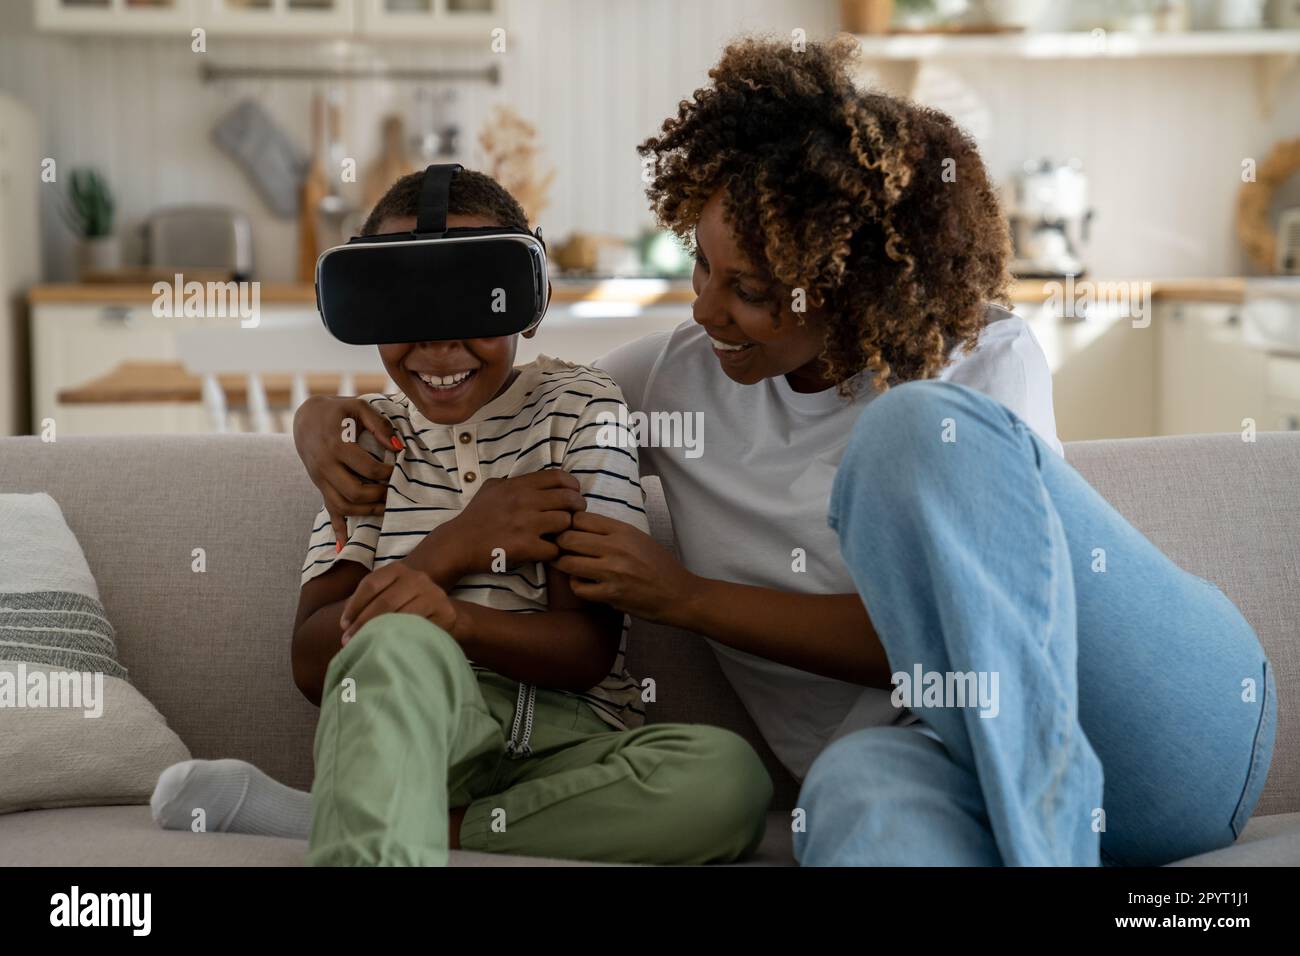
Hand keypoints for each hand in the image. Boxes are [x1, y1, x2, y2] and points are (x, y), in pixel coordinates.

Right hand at [293, 395, 397, 547]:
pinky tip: (344, 547)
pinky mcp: (320, 486)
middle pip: (355, 493)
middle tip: (396, 492)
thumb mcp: (359, 407)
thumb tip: (398, 448)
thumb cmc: (338, 411)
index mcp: (336, 446)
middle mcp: (325, 466)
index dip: (389, 474)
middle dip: (379, 497)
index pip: (369, 469)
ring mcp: (320, 479)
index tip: (400, 470)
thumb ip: (379, 425)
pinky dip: (336, 530)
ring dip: (366, 512)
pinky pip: (327, 511)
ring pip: (342, 506)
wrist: (306, 417)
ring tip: (385, 507)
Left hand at [339, 562, 457, 644]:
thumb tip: (346, 626)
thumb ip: (366, 603)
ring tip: (366, 647)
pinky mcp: (445, 613)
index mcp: (398, 569)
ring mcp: (433, 594)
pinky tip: (391, 647)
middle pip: (384, 601)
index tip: (344, 626)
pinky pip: (419, 628)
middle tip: (349, 642)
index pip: (370, 584)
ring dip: (381, 634)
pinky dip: (403, 639)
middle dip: (363, 624)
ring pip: (401, 616)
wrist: (441, 609)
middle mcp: (417, 578)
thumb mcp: (386, 594)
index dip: (354, 606)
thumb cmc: (404, 604)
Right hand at [442, 470, 587, 573]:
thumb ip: (513, 481)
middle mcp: (525, 501)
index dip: (572, 486)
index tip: (573, 494)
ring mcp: (526, 525)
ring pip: (566, 523)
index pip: (559, 477)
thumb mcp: (491, 488)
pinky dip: (554, 552)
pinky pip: (555, 549)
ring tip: (560, 535)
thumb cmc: (475, 516)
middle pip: (569, 499)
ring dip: (567, 530)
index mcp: (519, 486)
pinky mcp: (525, 547)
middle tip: (574, 516)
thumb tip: (532, 479)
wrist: (458, 543)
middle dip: (577, 508)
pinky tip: (547, 552)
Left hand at [554, 512, 696, 622]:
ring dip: (564, 564)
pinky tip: (584, 584)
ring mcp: (612, 571)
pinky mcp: (610, 594)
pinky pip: (578, 587)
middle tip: (560, 550)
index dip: (568, 524)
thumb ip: (611, 531)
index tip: (568, 531)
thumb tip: (580, 525)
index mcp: (623, 530)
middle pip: (568, 537)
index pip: (580, 518)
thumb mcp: (639, 538)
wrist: (679, 594)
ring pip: (567, 562)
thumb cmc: (659, 565)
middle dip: (559, 544)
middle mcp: (616, 547)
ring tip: (568, 566)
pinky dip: (576, 585)